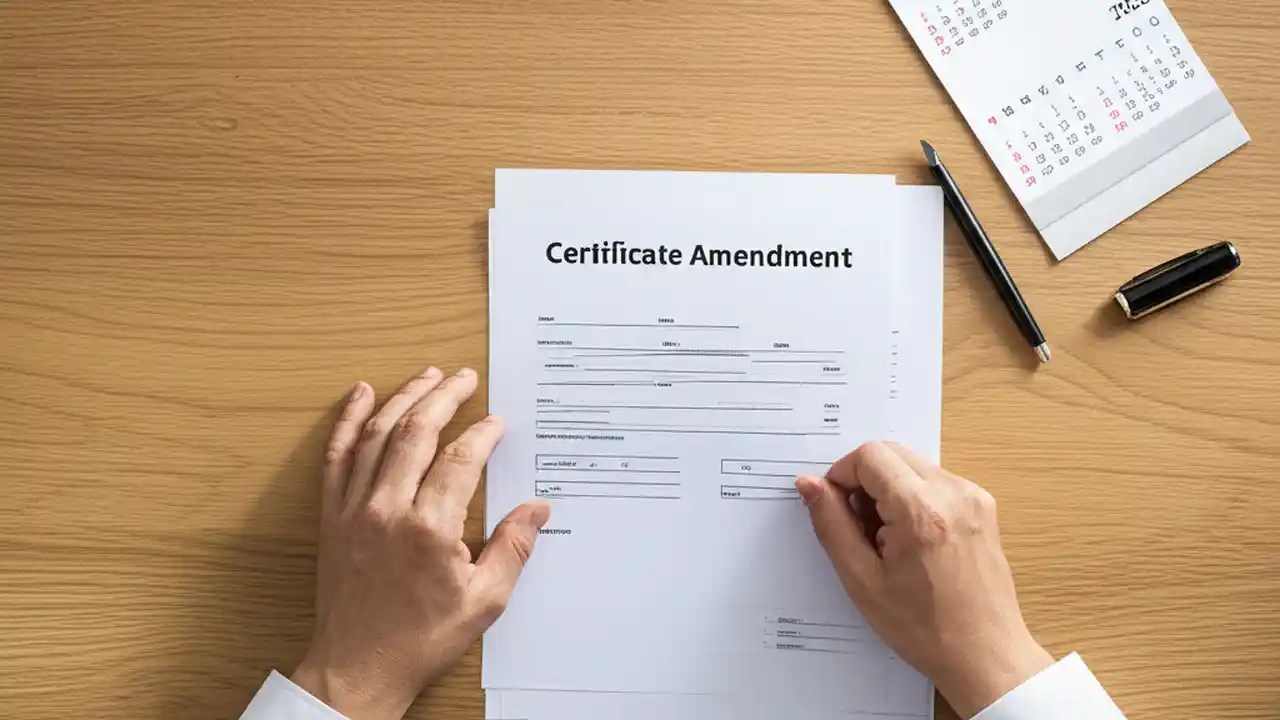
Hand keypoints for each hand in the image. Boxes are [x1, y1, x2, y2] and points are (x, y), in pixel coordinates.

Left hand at [292, 367, 549, 719]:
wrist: (357, 668)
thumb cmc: (419, 640)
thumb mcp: (483, 602)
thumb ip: (512, 549)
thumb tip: (536, 509)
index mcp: (428, 529)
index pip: (459, 459)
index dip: (482, 433)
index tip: (496, 422)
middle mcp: (387, 509)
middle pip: (417, 432)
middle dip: (444, 397)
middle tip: (464, 377)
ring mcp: (354, 509)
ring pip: (377, 435)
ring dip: (404, 398)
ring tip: (426, 375)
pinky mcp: (332, 517)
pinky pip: (337, 456)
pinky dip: (349, 421)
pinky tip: (362, 396)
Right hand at [795, 442, 1051, 718]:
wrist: (985, 654)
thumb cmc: (924, 628)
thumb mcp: (862, 580)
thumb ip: (831, 524)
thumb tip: (809, 484)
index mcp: (921, 511)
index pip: (869, 456)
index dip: (842, 476)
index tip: (837, 510)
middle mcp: (953, 493)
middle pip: (891, 452)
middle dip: (865, 481)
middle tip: (862, 528)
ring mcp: (973, 496)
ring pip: (911, 465)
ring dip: (888, 489)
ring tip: (888, 540)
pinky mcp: (983, 505)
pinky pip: (934, 480)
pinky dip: (912, 497)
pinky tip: (911, 540)